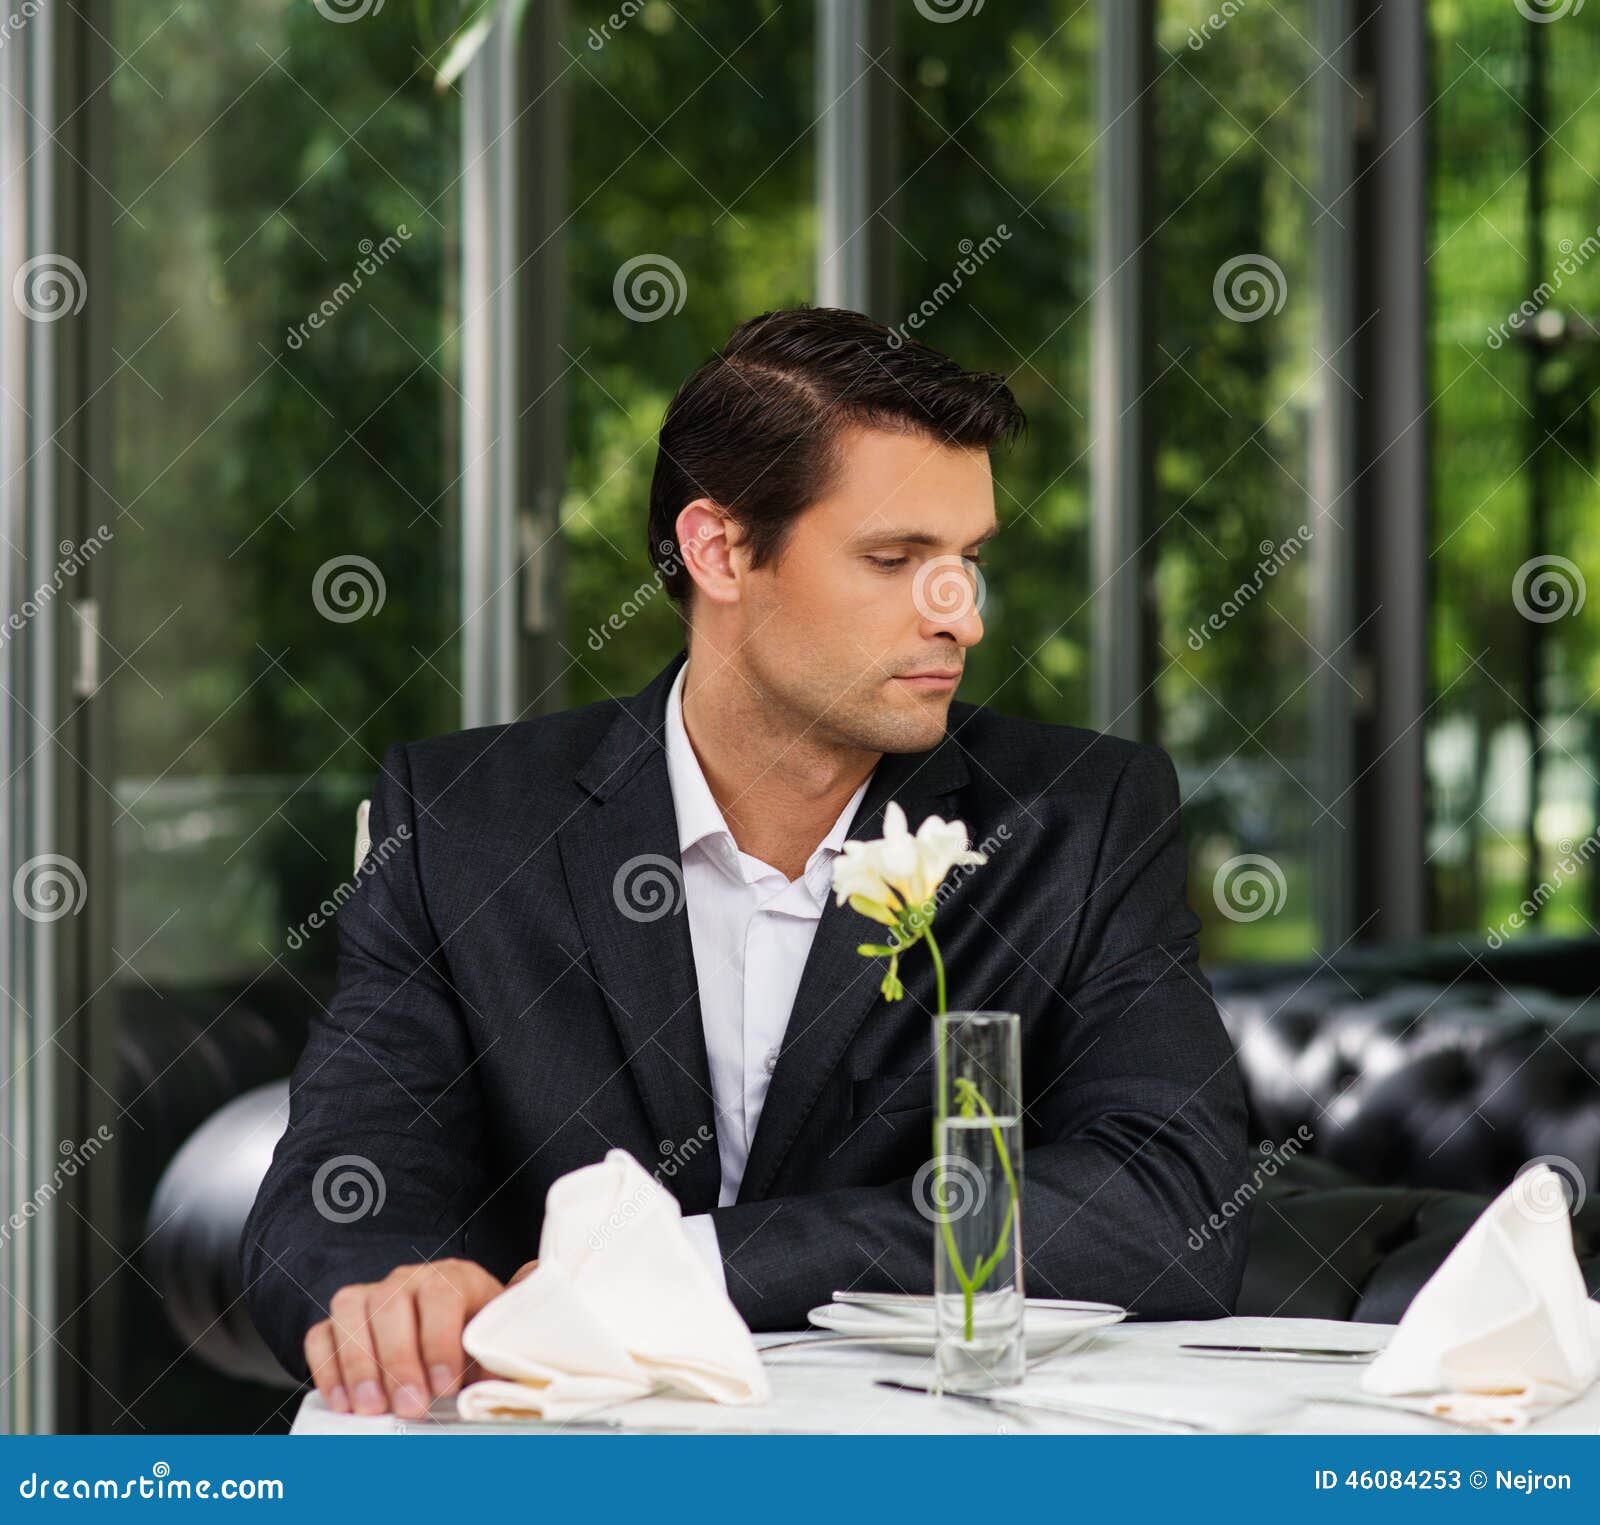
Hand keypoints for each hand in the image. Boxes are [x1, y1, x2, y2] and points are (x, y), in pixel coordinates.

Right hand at [304, 1256, 537, 1416]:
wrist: (449, 1331)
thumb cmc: (475, 1342)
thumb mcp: (496, 1340)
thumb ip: (505, 1347)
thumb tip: (521, 1353)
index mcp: (455, 1278)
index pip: (442, 1296)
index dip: (441, 1342)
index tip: (445, 1387)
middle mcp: (410, 1278)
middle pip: (392, 1305)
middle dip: (399, 1362)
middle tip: (408, 1407)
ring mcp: (372, 1294)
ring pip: (351, 1312)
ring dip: (358, 1364)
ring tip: (370, 1410)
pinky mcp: (341, 1319)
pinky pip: (321, 1333)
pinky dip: (327, 1367)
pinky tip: (342, 1403)